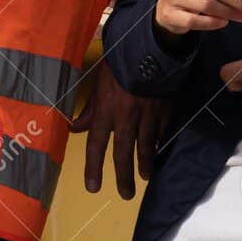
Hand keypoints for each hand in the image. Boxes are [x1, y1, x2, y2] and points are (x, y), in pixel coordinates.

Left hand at [70, 66, 169, 198]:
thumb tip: (75, 128)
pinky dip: (159, 145)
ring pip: (146, 148)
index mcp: (106, 109)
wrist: (152, 45)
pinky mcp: (166, 111)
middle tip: (125, 195)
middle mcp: (126, 117)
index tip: (93, 187)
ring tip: (144, 177)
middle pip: (123, 154)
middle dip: (123, 177)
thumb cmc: (119, 61)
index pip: (97, 144)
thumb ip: (89, 108)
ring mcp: (148, 116)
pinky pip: (162, 134)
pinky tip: (159, 152)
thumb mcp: (99, 82)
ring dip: (144, 165)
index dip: (94, 168)